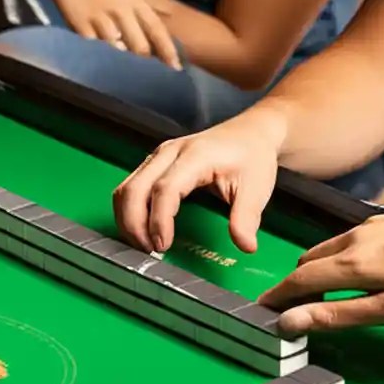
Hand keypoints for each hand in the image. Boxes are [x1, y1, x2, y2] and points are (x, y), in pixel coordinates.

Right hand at [30, 0, 180, 68]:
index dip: (168, 51)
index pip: (157, 30)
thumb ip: (133, 9)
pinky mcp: (78, 24)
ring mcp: (99, 18)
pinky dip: (97, 58)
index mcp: (134, 0)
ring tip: (121, 75)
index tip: (176, 68)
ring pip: (117, 51)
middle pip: (140, 47)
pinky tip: (97, 64)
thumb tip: (142, 33)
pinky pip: (92, 49)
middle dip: (144, 64)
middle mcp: (121, 10)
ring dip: (120, 65)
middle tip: (146, 77)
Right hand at [113, 111, 283, 254]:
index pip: (164, 189)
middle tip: (148, 251)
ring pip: (126, 188)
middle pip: (135, 189)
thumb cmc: (252, 155)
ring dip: (128, 219)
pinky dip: (129, 211)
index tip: (162, 246)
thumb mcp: (257, 188)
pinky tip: (142, 229)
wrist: (251, 132)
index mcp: (195, 156)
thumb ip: (246, 218)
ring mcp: (159, 157)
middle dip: (134, 224)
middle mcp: (170, 153)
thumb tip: (245, 246)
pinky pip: (131, 187)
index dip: (159, 221)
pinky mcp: (155, 163)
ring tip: (143, 244)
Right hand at [258, 208, 383, 334]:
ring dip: (317, 271)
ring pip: (326, 250)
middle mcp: (352, 241)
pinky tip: (359, 272)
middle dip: (296, 286)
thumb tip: (291, 321)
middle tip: (298, 309)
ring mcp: (368, 227)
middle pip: (307, 263)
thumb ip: (338, 314)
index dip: (277, 297)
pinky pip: (346, 242)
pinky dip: (337, 259)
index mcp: (351, 264)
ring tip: (327, 294)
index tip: (262, 310)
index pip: (298, 280)